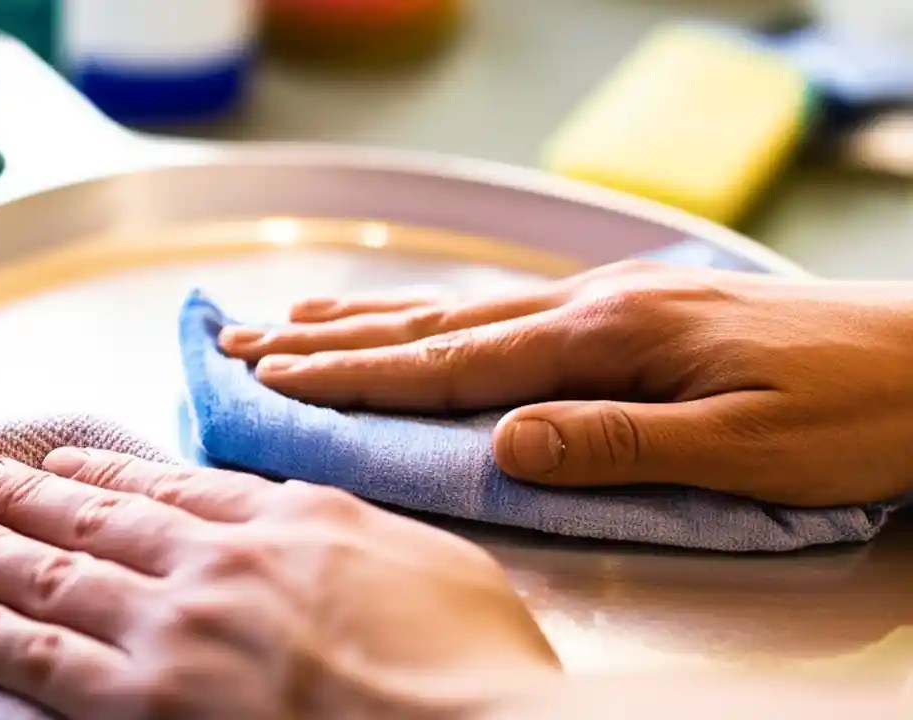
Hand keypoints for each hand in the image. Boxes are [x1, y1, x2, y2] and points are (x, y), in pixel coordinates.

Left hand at [0, 452, 558, 718]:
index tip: (62, 464)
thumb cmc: (470, 665)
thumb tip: (287, 508)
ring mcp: (173, 636)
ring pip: (49, 578)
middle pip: (92, 521)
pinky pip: (37, 664)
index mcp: (281, 523)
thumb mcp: (422, 557)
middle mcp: (213, 566)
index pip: (168, 485)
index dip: (102, 472)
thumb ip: (337, 527)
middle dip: (22, 498)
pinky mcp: (143, 710)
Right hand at [219, 260, 912, 506]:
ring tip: (287, 320)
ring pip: (458, 308)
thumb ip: (617, 443)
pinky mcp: (623, 308)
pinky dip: (433, 313)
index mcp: (606, 343)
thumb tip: (500, 442)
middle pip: (432, 325)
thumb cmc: (851, 411)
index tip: (271, 380)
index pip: (453, 365)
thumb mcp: (745, 449)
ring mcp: (603, 301)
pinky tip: (408, 315)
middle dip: (328, 340)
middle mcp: (588, 308)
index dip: (356, 378)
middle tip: (239, 342)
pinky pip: (500, 307)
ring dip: (366, 319)